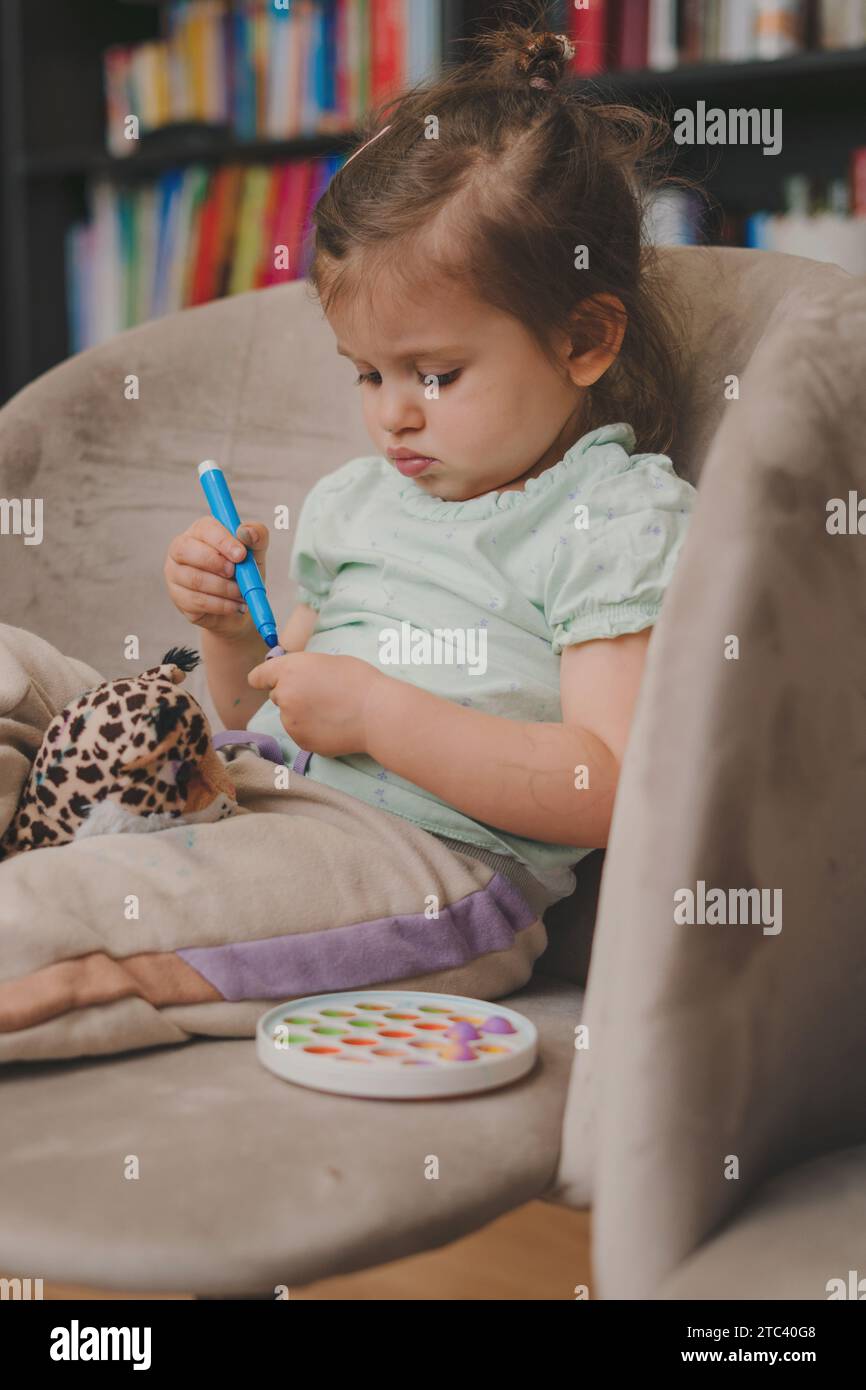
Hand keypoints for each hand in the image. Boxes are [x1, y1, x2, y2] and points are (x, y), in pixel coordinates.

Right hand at [164, 516, 269, 639]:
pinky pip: (197, 601)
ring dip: (224, 588)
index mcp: (200, 531)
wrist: (240, 605)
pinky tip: (235, 606)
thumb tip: (247, 532)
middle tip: (235, 573)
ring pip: (194, 579)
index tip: (241, 555)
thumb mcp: (256, 552)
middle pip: (185, 550)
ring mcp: (175, 574)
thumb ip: (257, 535)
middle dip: (215, 563)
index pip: (204, 529)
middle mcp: (181, 549)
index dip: (223, 541)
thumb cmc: (244, 571)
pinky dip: (222, 605)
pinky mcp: (178, 598)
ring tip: (242, 593)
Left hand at [246, 652, 385, 756]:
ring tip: (330, 712)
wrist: (377, 713)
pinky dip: (312, 730)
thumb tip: (296, 679)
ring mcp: (291, 721)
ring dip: (301, 714)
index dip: (265, 678)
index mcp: (290, 670)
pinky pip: (301, 733)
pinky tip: (332, 725)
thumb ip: (303, 670)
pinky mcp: (301, 741)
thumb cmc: (359, 682)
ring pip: (289, 717)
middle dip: (292, 695)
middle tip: (319, 695)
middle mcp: (284, 695)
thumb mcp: (327, 662)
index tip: (267, 682)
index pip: (259, 676)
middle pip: (277, 696)